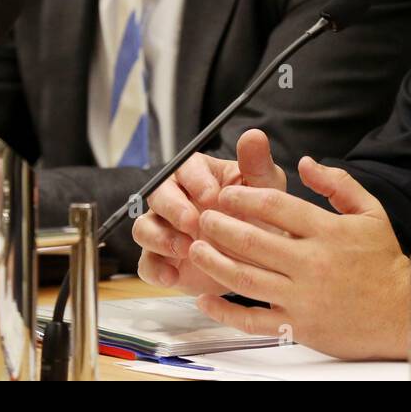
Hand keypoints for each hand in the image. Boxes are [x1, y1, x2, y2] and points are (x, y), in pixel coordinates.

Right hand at [133, 128, 285, 293]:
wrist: (262, 261)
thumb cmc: (261, 216)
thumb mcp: (266, 190)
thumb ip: (256, 164)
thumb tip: (254, 135)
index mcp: (200, 176)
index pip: (186, 168)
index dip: (195, 181)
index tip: (213, 196)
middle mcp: (177, 199)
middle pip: (157, 194)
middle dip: (173, 208)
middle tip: (193, 223)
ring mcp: (167, 230)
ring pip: (144, 227)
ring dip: (160, 238)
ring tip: (186, 249)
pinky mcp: (163, 260)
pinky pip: (147, 264)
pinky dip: (156, 270)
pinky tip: (172, 277)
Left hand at [189, 136, 410, 360]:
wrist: (401, 312)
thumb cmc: (383, 262)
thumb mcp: (370, 212)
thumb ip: (337, 184)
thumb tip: (305, 162)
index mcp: (327, 231)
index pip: (275, 205)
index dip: (244, 196)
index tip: (226, 193)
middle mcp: (311, 263)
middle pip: (252, 240)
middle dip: (220, 226)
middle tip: (202, 217)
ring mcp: (302, 297)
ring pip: (245, 278)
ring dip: (214, 262)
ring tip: (196, 249)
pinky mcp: (297, 326)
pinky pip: (252, 320)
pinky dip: (224, 311)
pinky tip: (206, 299)